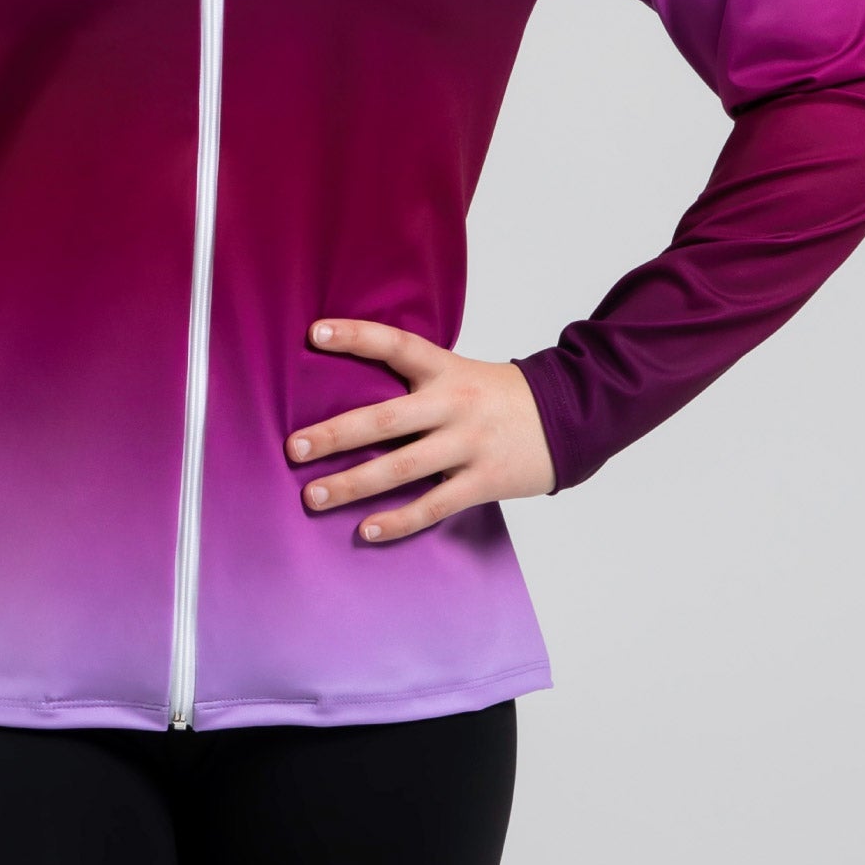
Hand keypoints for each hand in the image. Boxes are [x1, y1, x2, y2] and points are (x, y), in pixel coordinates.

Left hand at [286, 316, 556, 536]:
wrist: (570, 417)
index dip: (355, 336)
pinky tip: (367, 530)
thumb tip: (354, 400)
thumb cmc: (499, 397)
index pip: (395, 344)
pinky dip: (398, 521)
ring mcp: (469, 443)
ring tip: (313, 496)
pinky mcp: (483, 480)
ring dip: (353, 484)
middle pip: (385, 418)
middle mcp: (453, 403)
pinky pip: (434, 505)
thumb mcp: (461, 373)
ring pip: (402, 467)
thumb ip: (417, 382)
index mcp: (445, 369)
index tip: (315, 334)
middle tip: (294, 448)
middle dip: (336, 434)